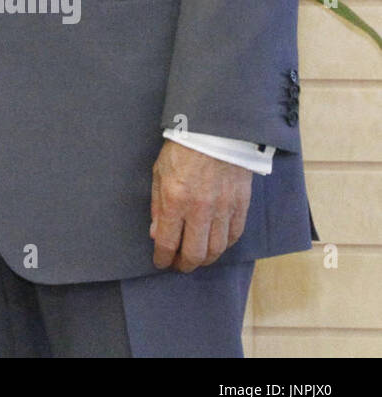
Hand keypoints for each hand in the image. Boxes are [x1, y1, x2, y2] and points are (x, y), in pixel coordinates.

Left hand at [150, 140, 252, 271]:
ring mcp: (223, 209)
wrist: (215, 130)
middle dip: (184, 265)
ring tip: (196, 259)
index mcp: (175, 199)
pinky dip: (224, 246)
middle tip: (179, 266)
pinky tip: (216, 245)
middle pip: (195, 253)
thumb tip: (156, 234)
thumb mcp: (159, 173)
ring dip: (205, 259)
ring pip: (216, 249)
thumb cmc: (181, 149)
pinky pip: (234, 236)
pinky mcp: (241, 205)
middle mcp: (200, 209)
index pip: (168, 242)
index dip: (163, 258)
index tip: (160, 262)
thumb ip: (157, 205)